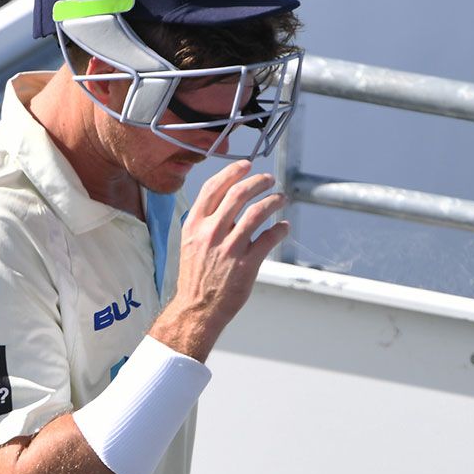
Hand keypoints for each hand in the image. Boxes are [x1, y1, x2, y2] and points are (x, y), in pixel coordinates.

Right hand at [153, 160, 287, 360]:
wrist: (197, 307)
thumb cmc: (195, 276)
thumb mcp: (190, 242)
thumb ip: (204, 221)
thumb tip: (224, 201)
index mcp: (194, 225)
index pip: (214, 187)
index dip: (232, 172)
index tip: (246, 166)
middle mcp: (211, 233)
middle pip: (239, 194)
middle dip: (258, 181)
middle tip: (268, 179)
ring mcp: (230, 248)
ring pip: (257, 212)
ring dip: (273, 200)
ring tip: (280, 198)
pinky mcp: (247, 264)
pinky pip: (270, 237)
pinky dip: (280, 228)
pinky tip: (284, 226)